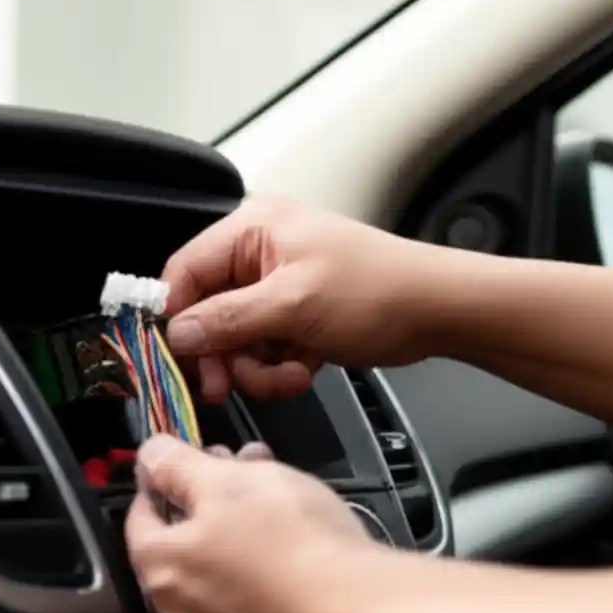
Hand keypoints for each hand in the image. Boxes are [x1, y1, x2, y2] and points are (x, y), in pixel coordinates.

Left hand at [125, 435, 376, 612]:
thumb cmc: (289, 543)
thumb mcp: (227, 480)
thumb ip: (176, 465)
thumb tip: (149, 455)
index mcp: (159, 567)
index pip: (139, 516)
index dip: (160, 480)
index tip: (180, 461)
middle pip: (181, 546)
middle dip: (208, 502)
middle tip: (239, 473)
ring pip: (216, 576)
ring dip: (236, 537)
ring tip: (275, 504)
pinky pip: (247, 608)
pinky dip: (259, 578)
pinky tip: (290, 555)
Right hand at [161, 194, 445, 401]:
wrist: (437, 311)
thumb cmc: (377, 289)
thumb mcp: (292, 306)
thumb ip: (227, 320)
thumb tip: (177, 334)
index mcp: (252, 228)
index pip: (184, 272)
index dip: (175, 317)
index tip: (176, 358)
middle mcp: (258, 251)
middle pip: (206, 312)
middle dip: (223, 353)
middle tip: (227, 384)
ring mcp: (276, 285)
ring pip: (234, 339)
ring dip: (256, 367)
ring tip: (290, 373)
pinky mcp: (293, 314)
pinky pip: (262, 349)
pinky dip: (278, 366)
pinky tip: (306, 367)